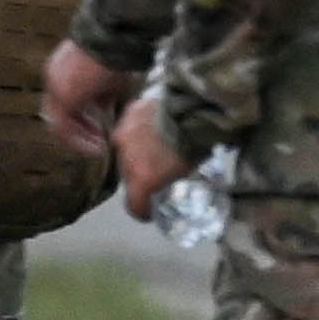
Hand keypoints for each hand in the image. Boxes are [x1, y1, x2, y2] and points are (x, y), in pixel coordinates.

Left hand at [41, 39, 135, 165]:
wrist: (113, 38)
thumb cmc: (116, 54)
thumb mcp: (108, 80)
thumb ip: (101, 98)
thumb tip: (102, 112)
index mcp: (60, 72)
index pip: (64, 104)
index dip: (81, 121)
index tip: (98, 131)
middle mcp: (53, 79)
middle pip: (59, 115)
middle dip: (80, 133)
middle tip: (98, 145)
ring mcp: (55, 88)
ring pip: (59, 124)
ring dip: (79, 140)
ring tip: (98, 149)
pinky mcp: (64, 97)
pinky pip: (64, 127)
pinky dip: (78, 140)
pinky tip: (97, 146)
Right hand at [114, 93, 195, 225]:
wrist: (192, 109)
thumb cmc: (195, 145)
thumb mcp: (187, 172)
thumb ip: (169, 181)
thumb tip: (168, 183)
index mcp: (142, 179)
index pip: (133, 206)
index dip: (143, 210)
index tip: (150, 209)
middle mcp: (126, 159)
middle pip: (127, 175)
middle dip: (139, 175)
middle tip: (156, 169)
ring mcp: (124, 134)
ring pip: (125, 149)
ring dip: (137, 151)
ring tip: (155, 144)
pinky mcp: (128, 113)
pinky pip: (129, 127)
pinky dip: (139, 129)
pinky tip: (153, 124)